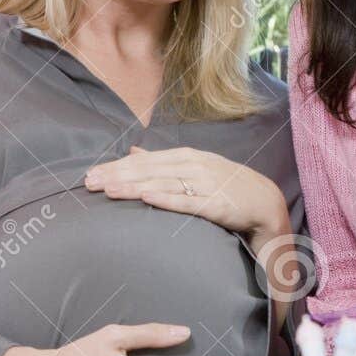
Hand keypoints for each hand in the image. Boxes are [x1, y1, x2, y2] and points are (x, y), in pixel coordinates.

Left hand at [85, 148, 295, 326]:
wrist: (265, 203)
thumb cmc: (226, 188)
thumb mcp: (194, 169)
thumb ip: (162, 162)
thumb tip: (132, 152)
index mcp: (185, 157)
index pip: (144, 162)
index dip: (116, 167)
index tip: (91, 174)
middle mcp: (193, 165)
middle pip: (149, 170)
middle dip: (117, 175)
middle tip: (89, 182)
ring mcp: (205, 183)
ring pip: (163, 183)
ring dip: (134, 186)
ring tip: (108, 190)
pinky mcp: (215, 202)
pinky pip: (187, 200)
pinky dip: (166, 198)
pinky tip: (146, 197)